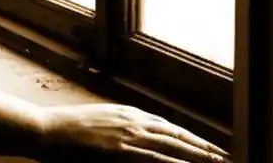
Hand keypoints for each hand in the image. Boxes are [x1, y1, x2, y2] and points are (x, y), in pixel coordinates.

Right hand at [33, 104, 229, 161]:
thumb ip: (122, 127)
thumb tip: (141, 134)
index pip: (169, 128)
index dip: (191, 139)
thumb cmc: (67, 129)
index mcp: (128, 114)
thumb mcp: (99, 120)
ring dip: (198, 157)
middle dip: (204, 148)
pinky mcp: (121, 153)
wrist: (46, 130)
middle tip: (226, 157)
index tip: (209, 147)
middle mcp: (133, 123)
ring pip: (172, 148)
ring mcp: (128, 139)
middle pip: (177, 137)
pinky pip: (156, 159)